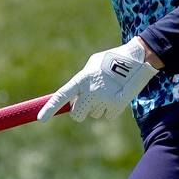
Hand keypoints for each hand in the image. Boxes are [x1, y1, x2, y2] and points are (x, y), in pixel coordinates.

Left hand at [36, 37, 160, 122]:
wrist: (138, 59)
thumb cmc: (111, 60)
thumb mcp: (92, 64)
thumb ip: (81, 81)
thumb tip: (73, 98)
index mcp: (82, 79)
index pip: (62, 96)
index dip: (50, 108)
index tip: (41, 119)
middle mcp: (91, 91)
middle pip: (77, 114)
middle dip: (80, 110)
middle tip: (89, 98)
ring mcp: (104, 100)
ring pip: (94, 115)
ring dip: (98, 106)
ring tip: (109, 89)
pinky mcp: (117, 106)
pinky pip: (108, 115)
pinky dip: (111, 108)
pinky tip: (117, 94)